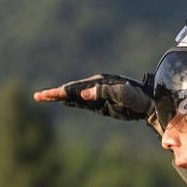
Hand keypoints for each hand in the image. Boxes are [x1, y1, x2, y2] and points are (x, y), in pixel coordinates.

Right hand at [33, 73, 154, 121]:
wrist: (150, 102)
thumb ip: (102, 92)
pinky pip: (82, 102)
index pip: (73, 88)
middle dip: (53, 94)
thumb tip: (84, 94)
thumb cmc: (137, 97)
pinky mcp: (101, 103)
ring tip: (44, 98)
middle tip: (37, 97)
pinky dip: (71, 101)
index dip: (58, 92)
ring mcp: (97, 95)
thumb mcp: (121, 94)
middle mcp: (95, 87)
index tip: (45, 96)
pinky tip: (64, 101)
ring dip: (60, 97)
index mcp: (98, 83)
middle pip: (70, 90)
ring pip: (74, 96)